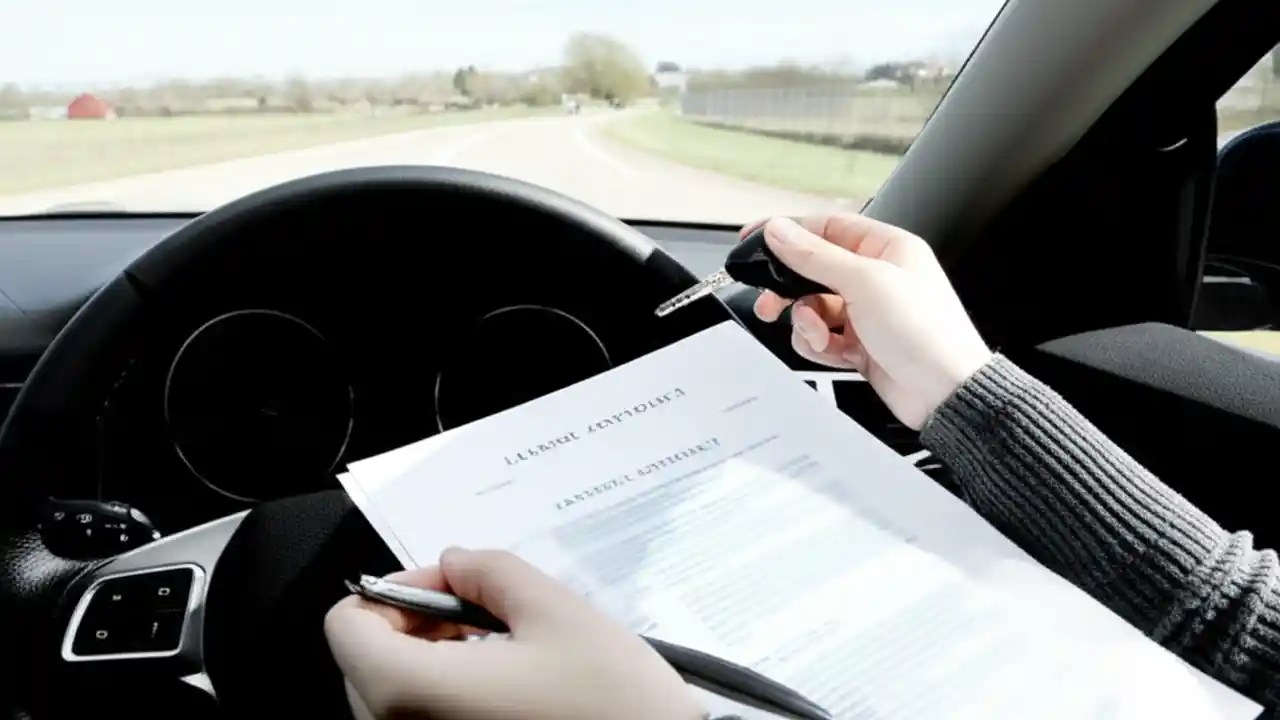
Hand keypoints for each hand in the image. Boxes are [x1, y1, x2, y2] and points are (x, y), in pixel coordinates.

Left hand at [324, 548, 703, 719]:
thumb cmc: (611, 703)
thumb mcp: (557, 611)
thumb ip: (491, 572)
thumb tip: (454, 564)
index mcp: (410, 691)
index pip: (346, 625)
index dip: (396, 591)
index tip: (452, 587)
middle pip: (363, 661)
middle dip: (414, 624)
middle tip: (479, 612)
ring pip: (389, 696)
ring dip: (428, 661)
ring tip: (499, 652)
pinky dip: (443, 696)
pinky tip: (503, 689)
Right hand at [748, 214, 991, 428]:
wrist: (944, 394)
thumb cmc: (926, 333)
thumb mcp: (865, 283)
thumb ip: (815, 256)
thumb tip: (779, 230)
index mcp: (886, 249)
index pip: (826, 228)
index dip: (789, 232)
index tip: (754, 239)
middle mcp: (877, 277)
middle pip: (813, 270)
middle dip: (789, 287)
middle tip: (770, 300)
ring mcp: (867, 313)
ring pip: (812, 307)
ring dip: (805, 321)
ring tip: (817, 332)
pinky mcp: (859, 345)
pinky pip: (820, 337)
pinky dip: (817, 344)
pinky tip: (829, 350)